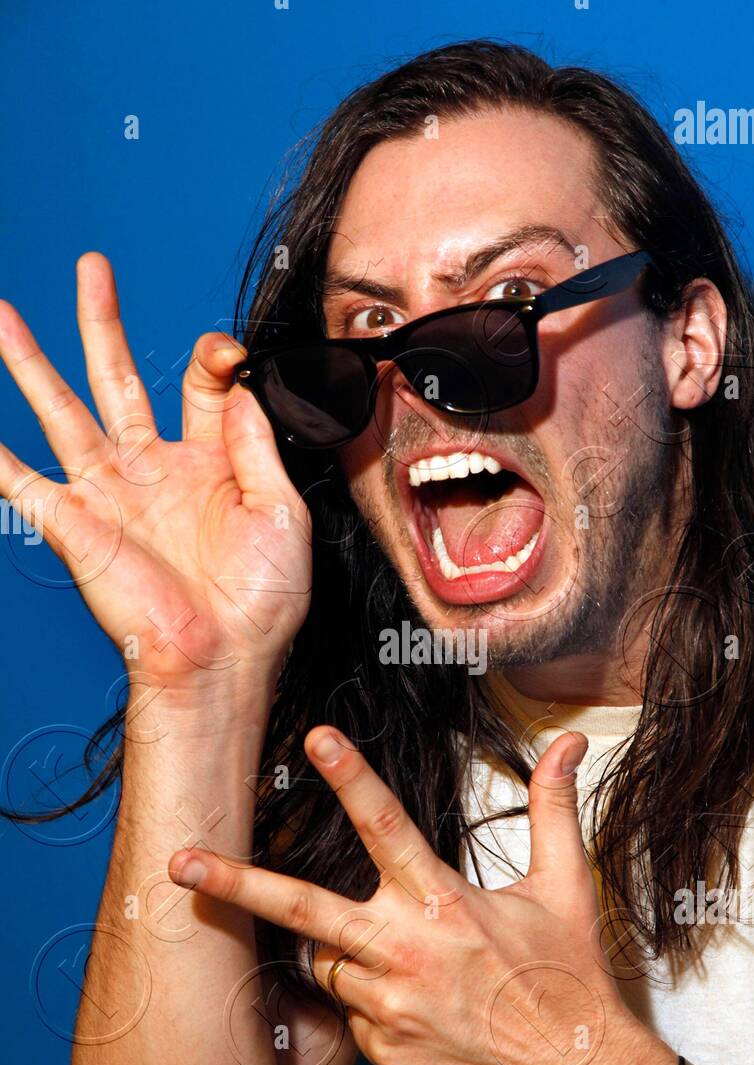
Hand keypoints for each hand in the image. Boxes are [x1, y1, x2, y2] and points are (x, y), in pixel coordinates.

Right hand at [0, 253, 310, 718]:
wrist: (224, 661)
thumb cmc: (262, 603)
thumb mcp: (283, 513)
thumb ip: (258, 444)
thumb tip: (239, 387)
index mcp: (209, 464)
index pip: (202, 386)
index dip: (214, 359)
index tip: (225, 357)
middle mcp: (155, 471)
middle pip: (118, 378)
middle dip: (102, 322)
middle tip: (92, 270)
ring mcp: (111, 493)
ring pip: (62, 411)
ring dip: (32, 362)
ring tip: (4, 315)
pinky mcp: (76, 523)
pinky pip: (20, 481)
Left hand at [167, 723, 665, 1064]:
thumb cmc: (570, 982)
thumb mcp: (566, 888)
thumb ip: (553, 809)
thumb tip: (571, 742)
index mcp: (443, 904)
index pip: (385, 825)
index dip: (349, 775)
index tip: (317, 737)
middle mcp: (404, 952)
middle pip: (302, 908)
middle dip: (235, 883)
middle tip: (180, 863)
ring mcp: (388, 1007)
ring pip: (327, 964)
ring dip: (345, 953)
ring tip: (404, 961)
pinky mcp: (383, 1052)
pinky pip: (351, 1014)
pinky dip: (371, 1002)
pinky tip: (421, 1009)